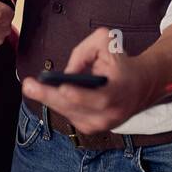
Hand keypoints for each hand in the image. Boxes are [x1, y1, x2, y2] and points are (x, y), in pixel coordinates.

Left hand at [20, 27, 158, 132]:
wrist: (142, 84)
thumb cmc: (121, 60)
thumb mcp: (107, 43)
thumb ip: (84, 52)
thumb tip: (65, 74)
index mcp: (119, 92)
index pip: (99, 98)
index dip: (80, 95)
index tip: (63, 87)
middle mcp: (112, 113)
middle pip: (76, 108)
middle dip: (49, 96)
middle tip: (29, 86)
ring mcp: (102, 124)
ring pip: (70, 113)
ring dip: (50, 100)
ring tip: (31, 88)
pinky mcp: (94, 128)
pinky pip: (71, 116)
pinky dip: (59, 104)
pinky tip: (46, 94)